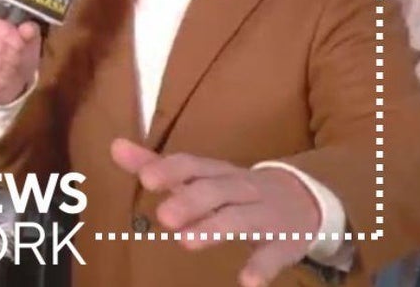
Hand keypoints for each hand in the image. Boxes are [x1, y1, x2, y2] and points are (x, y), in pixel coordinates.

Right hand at [0, 18, 40, 104]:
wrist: (10, 77)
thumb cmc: (18, 54)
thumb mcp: (29, 40)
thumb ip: (30, 30)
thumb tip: (27, 28)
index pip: (3, 30)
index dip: (16, 39)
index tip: (22, 46)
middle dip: (14, 56)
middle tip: (18, 60)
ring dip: (9, 70)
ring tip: (11, 70)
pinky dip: (1, 83)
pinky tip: (3, 80)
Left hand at [111, 138, 322, 286]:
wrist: (304, 198)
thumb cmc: (234, 188)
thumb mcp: (199, 175)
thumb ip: (157, 166)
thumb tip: (115, 146)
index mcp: (217, 172)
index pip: (193, 165)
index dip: (171, 170)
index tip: (146, 179)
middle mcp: (241, 189)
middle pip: (216, 191)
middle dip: (190, 201)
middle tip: (163, 217)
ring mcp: (265, 215)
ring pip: (241, 219)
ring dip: (214, 228)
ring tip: (186, 242)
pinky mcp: (285, 242)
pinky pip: (274, 254)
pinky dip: (261, 267)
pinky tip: (246, 282)